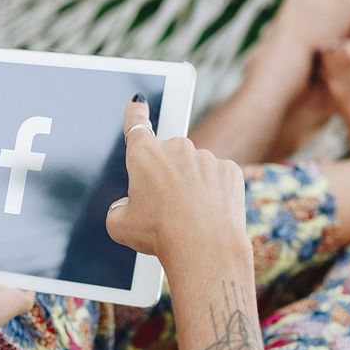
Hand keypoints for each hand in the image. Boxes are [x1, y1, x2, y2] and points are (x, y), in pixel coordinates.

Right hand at [106, 96, 248, 265]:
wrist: (204, 248)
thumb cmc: (159, 234)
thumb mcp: (121, 226)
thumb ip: (120, 209)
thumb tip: (126, 208)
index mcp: (144, 154)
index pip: (136, 124)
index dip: (135, 112)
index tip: (138, 101)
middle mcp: (176, 147)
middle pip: (167, 158)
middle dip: (166, 178)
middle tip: (165, 209)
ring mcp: (206, 157)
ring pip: (195, 170)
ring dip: (191, 187)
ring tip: (190, 218)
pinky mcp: (230, 170)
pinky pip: (218, 179)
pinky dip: (214, 194)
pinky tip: (210, 214)